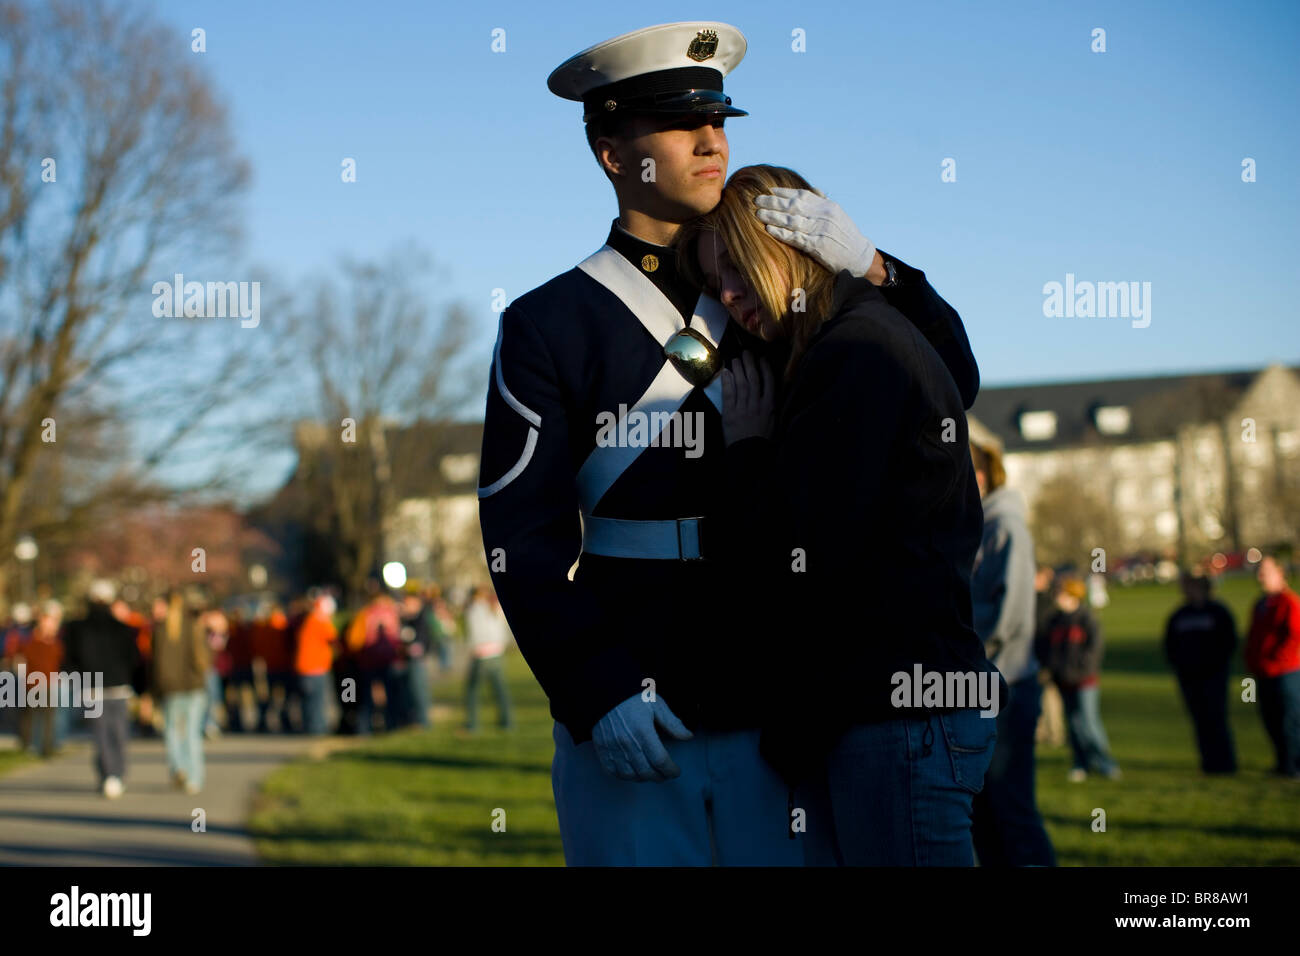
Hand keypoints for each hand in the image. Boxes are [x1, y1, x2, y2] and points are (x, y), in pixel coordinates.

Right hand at [591, 693, 693, 781]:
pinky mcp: (602, 749)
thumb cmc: (630, 697)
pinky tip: (632, 773)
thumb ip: (672, 723)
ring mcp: (613, 748)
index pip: (660, 760)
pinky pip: (613, 771)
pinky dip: (625, 776)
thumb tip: (687, 736)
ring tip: (651, 774)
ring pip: (630, 775)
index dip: (671, 770)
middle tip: (665, 774)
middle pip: (646, 771)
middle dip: (660, 777)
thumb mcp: (656, 704)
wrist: (604, 693)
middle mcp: (627, 742)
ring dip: (644, 778)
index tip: (676, 771)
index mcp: (643, 731)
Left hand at [721, 351, 774, 445]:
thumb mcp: (773, 422)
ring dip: (739, 370)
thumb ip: (771, 407)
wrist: (750, 454)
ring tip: (736, 359)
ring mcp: (743, 409)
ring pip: (742, 384)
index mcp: (769, 407)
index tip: (762, 359)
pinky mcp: (731, 415)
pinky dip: (728, 383)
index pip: (769, 383)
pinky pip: (729, 395)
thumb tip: (770, 392)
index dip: (765, 369)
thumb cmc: (762, 439)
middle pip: (754, 380)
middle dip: (750, 364)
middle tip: (746, 353)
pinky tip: (726, 373)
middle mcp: (757, 405)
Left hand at [753, 187, 876, 277]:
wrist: (859, 256)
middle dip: (773, 202)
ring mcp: (820, 230)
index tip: (769, 191)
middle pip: (793, 205)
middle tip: (757, 200)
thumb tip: (814, 190)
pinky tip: (769, 229)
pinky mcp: (817, 246)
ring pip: (791, 220)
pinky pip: (795, 237)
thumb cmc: (846, 235)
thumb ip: (824, 202)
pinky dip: (781, 233)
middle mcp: (823, 215)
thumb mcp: (838, 214)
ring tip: (758, 213)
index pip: (802, 195)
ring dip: (773, 216)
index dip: (784, 192)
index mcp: (827, 206)